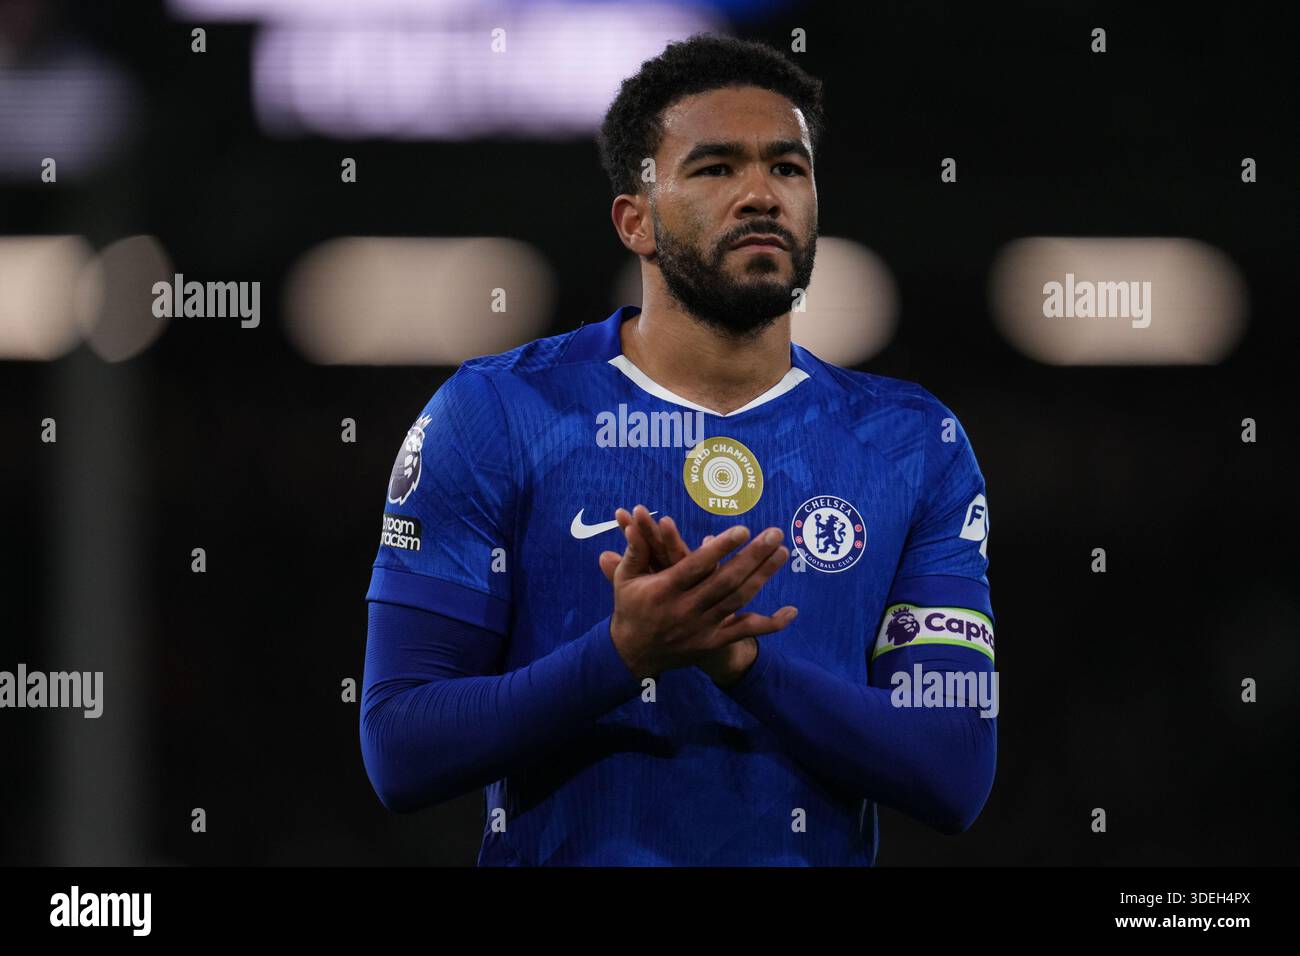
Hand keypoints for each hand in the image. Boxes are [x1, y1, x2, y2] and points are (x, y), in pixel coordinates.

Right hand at [599, 505, 797, 683]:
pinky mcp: (713, 642)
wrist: (635, 655)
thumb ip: (635, 551)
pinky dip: (771, 624)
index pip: (696, 566)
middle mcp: (686, 609)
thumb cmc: (631, 607)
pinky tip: (792, 611)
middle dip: (753, 556)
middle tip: (774, 533)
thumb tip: (635, 524)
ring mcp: (702, 627)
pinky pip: (746, 631)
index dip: (720, 548)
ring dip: (763, 576)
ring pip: (739, 600)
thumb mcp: (626, 578)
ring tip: (782, 553)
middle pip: (726, 580)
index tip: (742, 530)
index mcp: (664, 590)